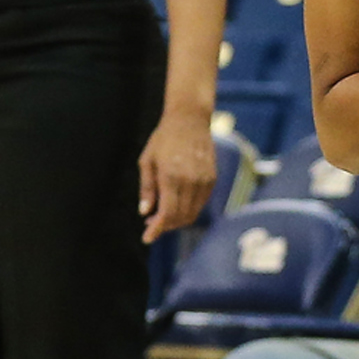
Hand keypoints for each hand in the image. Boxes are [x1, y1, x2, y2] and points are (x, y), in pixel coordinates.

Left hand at [139, 105, 215, 242]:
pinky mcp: (212, 178)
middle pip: (180, 217)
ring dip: (177, 219)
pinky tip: (176, 203)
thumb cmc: (164, 138)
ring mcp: (204, 180)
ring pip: (192, 213)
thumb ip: (147, 188)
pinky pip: (201, 203)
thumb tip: (145, 212)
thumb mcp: (147, 161)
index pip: (167, 214)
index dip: (156, 229)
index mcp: (171, 176)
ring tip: (161, 214)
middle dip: (165, 225)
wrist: (190, 119)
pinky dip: (188, 209)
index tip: (147, 238)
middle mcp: (191, 181)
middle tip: (150, 223)